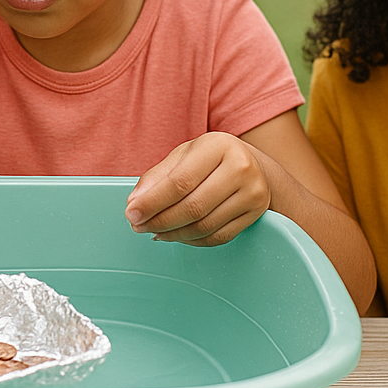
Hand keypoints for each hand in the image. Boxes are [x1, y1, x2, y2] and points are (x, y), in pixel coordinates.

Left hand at [124, 131, 270, 245]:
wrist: (253, 165)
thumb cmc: (212, 158)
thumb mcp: (184, 155)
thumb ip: (158, 177)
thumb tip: (135, 203)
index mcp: (218, 146)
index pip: (179, 182)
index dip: (152, 202)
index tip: (131, 214)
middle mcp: (241, 168)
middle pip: (193, 207)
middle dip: (160, 221)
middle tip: (138, 226)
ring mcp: (253, 193)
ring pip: (204, 225)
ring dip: (173, 234)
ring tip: (155, 231)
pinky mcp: (256, 214)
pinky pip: (218, 237)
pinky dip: (192, 240)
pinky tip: (177, 235)